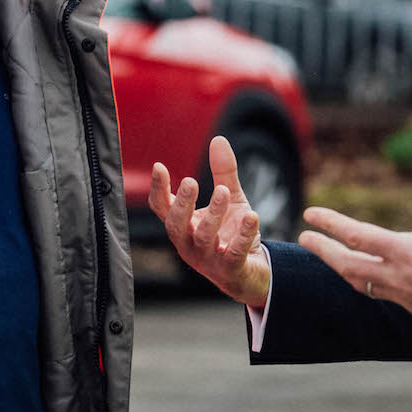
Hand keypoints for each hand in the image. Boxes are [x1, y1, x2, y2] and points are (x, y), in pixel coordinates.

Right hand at [148, 135, 271, 307]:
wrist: (251, 272)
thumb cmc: (232, 234)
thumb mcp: (231, 199)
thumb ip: (223, 173)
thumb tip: (218, 139)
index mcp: (184, 225)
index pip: (162, 208)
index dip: (158, 189)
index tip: (159, 166)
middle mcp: (189, 243)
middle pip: (176, 225)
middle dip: (182, 204)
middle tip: (189, 181)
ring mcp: (208, 260)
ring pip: (203, 238)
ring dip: (213, 214)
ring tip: (224, 191)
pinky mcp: (230, 270)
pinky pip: (234, 253)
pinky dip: (243, 235)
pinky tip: (252, 216)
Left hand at [297, 148, 411, 334]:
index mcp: (406, 253)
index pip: (357, 236)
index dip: (331, 224)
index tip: (310, 214)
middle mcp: (396, 276)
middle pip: (347, 265)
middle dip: (323, 250)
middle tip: (304, 237)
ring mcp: (400, 294)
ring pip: (357, 281)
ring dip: (339, 266)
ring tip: (325, 252)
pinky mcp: (407, 306)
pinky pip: (374, 291)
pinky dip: (359, 279)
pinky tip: (357, 271)